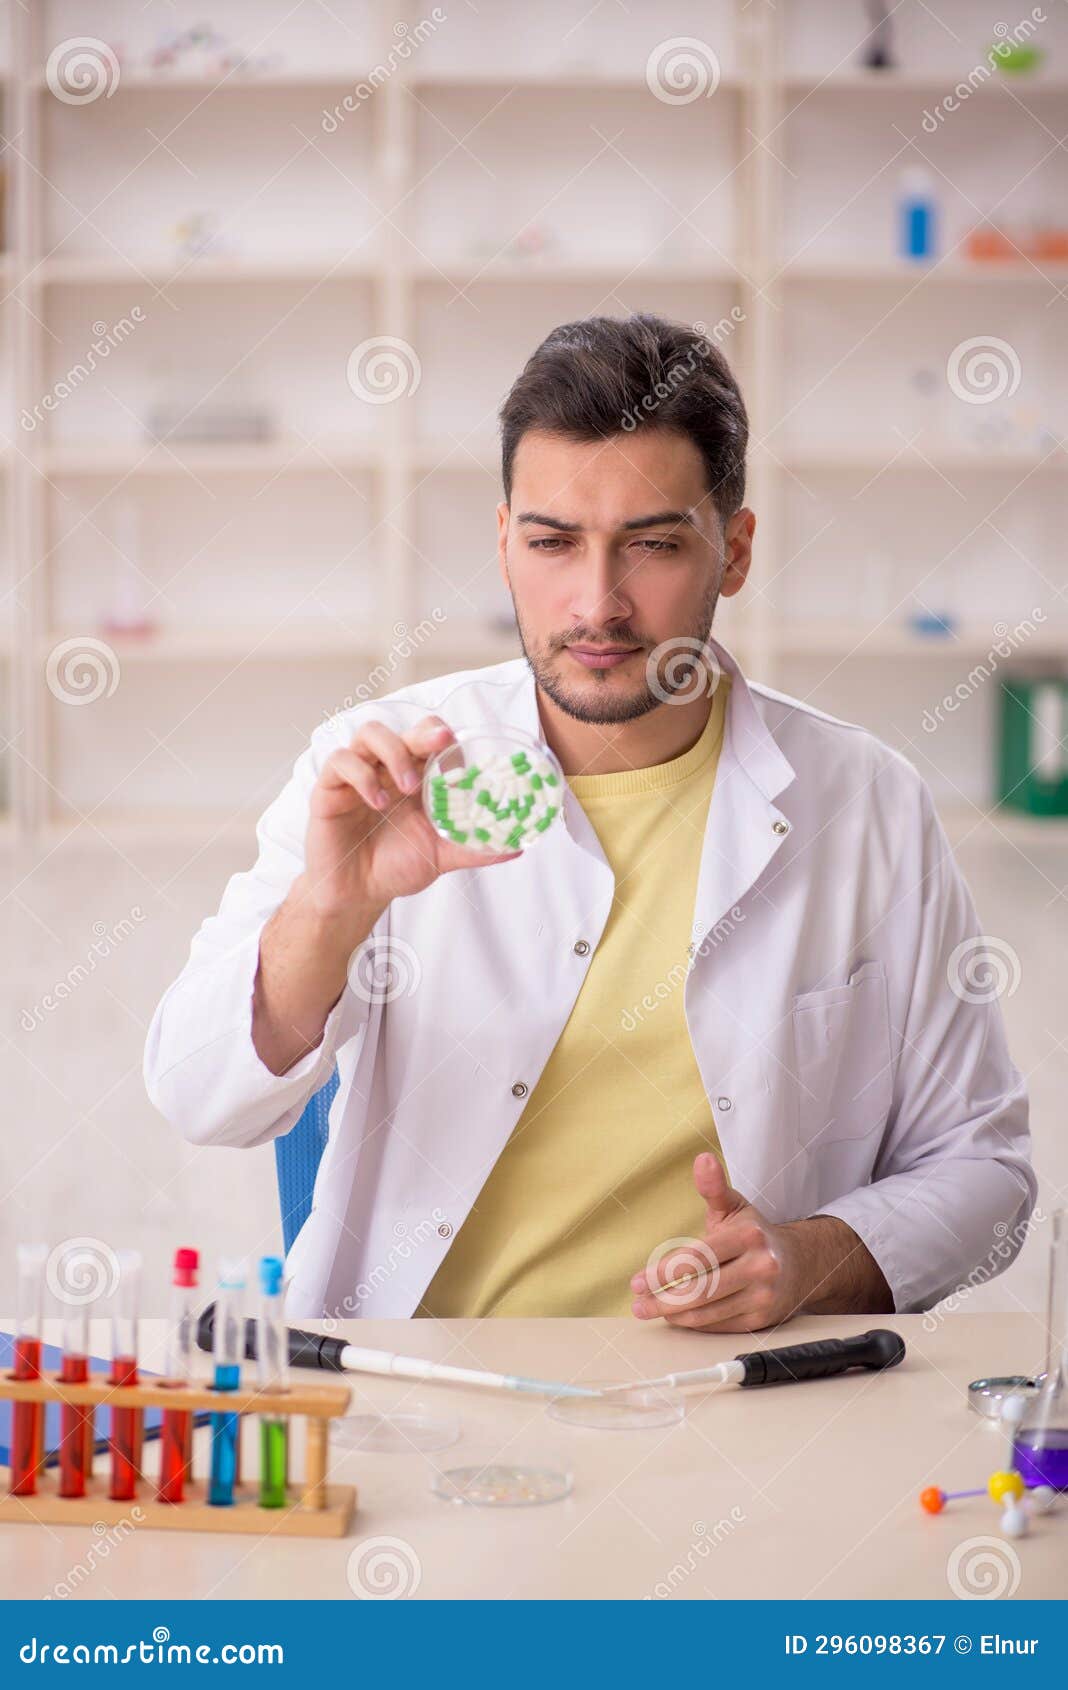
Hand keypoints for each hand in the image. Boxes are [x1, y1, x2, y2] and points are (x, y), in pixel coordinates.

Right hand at [305, 714, 522, 920]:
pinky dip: (361, 775)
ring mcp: (358, 775)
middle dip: (425, 732)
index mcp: (416, 775)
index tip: (459, 746)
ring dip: (393, 753)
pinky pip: (340, 762)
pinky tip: (378, 801)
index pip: (429, 737)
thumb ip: (474, 849)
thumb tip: (517, 848)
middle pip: (404, 729)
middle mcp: (387, 768)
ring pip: (369, 734)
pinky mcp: (330, 788)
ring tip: (408, 786)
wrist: (359, 894)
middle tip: (441, 742)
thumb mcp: (441, 856)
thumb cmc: (397, 867)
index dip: (443, 735)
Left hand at [628, 1152, 804, 1332]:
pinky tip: (677, 1317)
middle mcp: (760, 1266)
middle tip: (638, 1303)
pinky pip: (719, 1325)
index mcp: (749, 1236)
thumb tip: (702, 1159)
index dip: (664, 1272)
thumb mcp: (736, 1207)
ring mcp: (763, 1296)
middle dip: (663, 1299)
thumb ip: (714, 1188)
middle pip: (701, 1289)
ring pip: (708, 1312)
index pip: (698, 1257)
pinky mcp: (762, 1320)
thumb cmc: (756, 1235)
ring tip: (650, 1310)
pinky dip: (694, 1323)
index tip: (638, 1281)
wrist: (800, 1264)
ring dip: (673, 1315)